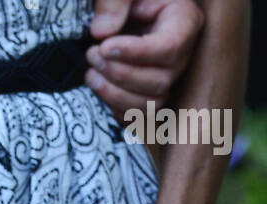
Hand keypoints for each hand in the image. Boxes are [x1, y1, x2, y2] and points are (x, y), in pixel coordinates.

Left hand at [88, 0, 203, 121]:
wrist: (131, 9)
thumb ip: (116, 1)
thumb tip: (101, 32)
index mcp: (185, 21)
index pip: (171, 47)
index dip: (136, 53)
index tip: (105, 46)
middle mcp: (184, 55)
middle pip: (161, 80)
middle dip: (120, 74)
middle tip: (92, 55)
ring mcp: (170, 79)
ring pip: (152, 104)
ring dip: (115, 95)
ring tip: (91, 73)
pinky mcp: (153, 95)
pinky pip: (140, 118)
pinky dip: (117, 109)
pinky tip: (100, 87)